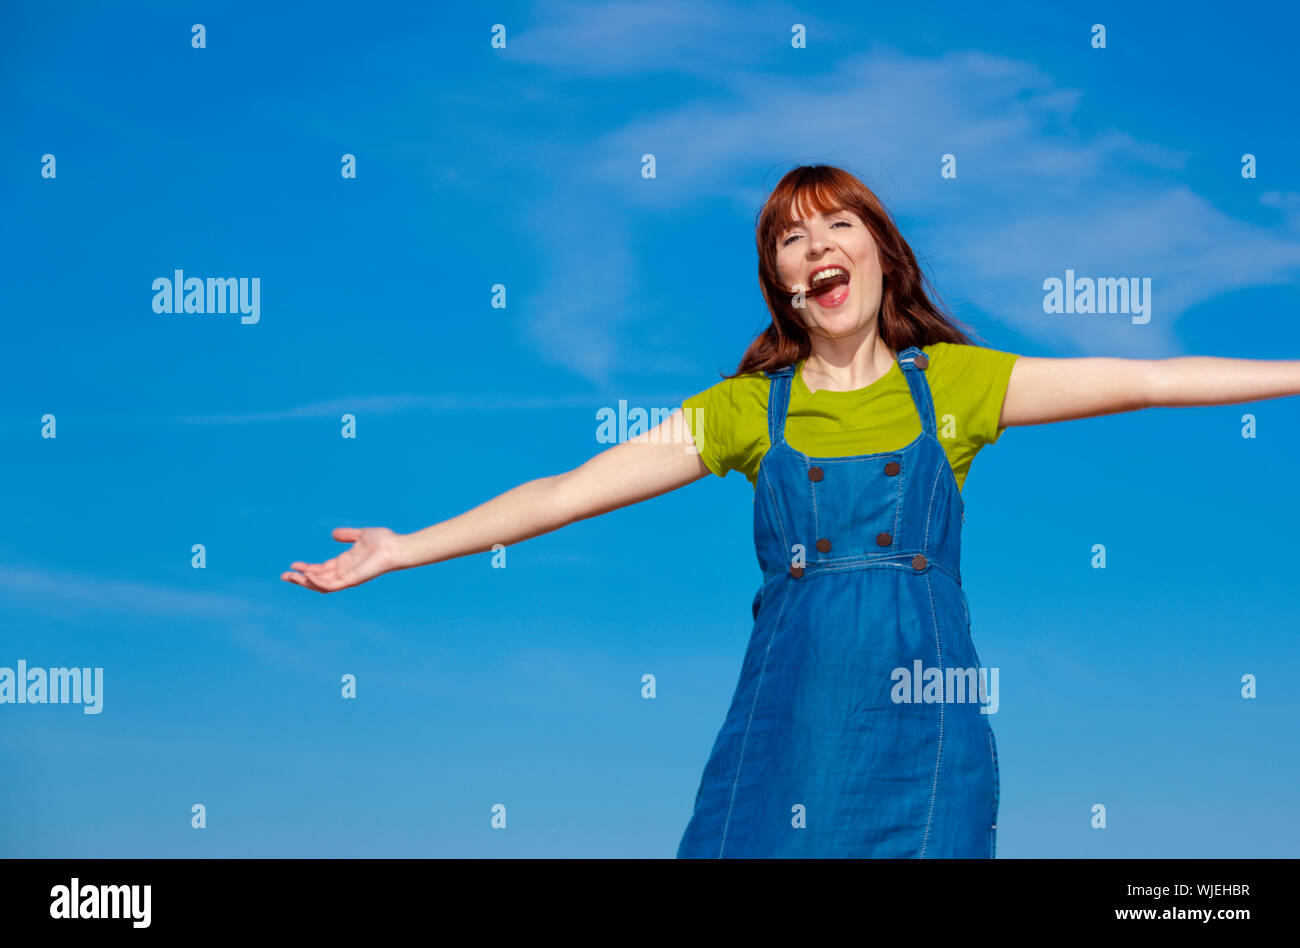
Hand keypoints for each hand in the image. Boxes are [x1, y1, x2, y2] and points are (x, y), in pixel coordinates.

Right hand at [281, 526, 403, 592]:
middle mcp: (345, 572)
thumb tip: (333, 534)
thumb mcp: (361, 535)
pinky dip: (318, 582)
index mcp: (346, 563)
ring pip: (321, 585)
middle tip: (284, 575)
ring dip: (305, 582)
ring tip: (290, 577)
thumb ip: (347, 535)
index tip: (293, 565)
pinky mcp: (351, 580)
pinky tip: (308, 575)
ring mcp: (348, 578)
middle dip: (300, 579)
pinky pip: (331, 585)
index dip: (307, 568)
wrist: (396, 546)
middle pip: (318, 579)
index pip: (322, 569)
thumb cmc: (384, 541)